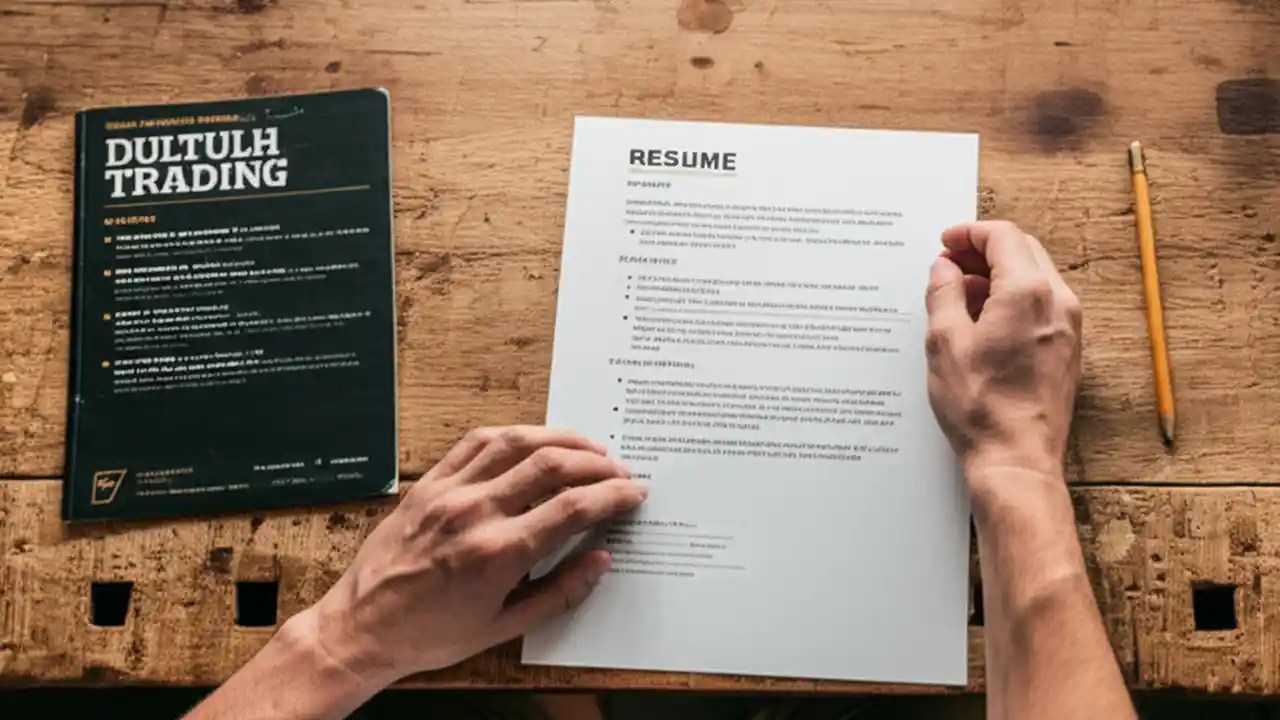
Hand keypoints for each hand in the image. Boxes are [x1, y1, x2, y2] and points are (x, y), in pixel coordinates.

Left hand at [300, 426, 645, 686]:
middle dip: (596, 462)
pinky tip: (533, 439)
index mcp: (499, 553)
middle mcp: (475, 513)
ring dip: (560, 438)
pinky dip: (512, 434)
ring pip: (516, 443)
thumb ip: (560, 592)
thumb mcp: (504, 628)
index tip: (634, 491)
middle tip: (619, 469)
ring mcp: (449, 493)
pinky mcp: (428, 484)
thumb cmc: (430, 635)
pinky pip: (475, 442)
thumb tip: (601, 560)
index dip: (613, 494)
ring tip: (588, 446)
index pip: (573, 508)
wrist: (363, 627)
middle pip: (552, 465)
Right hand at [924, 221, 1081, 484]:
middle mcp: (1058, 302)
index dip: (969, 233)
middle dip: (983, 251)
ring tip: (959, 297)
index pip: (1002, 236)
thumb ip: (943, 293)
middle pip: (1023, 251)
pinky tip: (983, 321)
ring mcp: (1069, 326)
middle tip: (948, 265)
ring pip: (1034, 277)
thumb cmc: (982, 407)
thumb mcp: (944, 342)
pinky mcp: (1068, 348)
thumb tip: (944, 269)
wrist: (1017, 458)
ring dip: (997, 275)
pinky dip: (1012, 298)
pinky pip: (1041, 304)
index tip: (946, 242)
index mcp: (1028, 292)